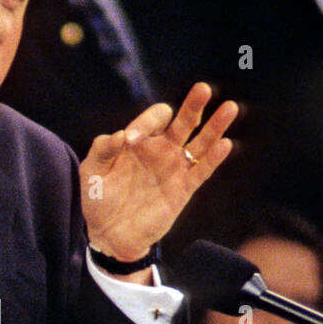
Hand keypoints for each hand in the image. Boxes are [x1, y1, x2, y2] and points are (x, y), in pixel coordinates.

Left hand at [80, 83, 236, 260]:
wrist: (109, 234)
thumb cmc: (98, 199)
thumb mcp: (92, 171)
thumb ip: (102, 149)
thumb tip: (121, 134)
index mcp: (139, 141)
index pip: (152, 120)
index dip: (145, 124)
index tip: (129, 141)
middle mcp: (161, 150)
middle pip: (183, 123)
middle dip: (192, 106)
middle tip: (203, 89)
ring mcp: (174, 168)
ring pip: (200, 143)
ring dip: (214, 127)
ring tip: (230, 108)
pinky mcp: (183, 189)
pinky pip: (202, 171)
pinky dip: (214, 158)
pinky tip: (225, 144)